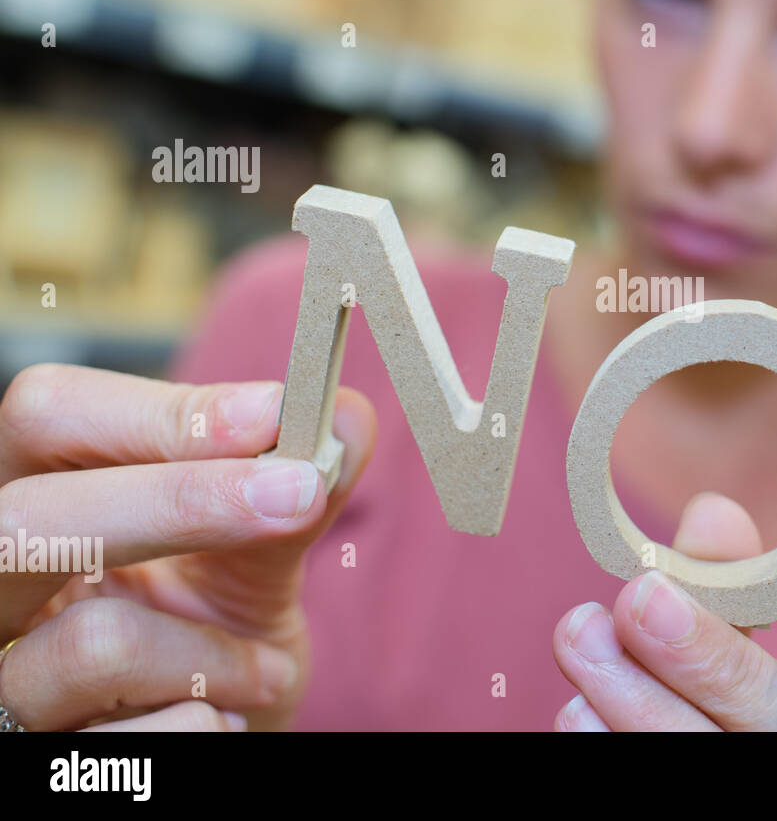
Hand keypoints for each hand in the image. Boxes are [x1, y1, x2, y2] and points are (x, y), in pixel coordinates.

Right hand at [0, 364, 375, 730]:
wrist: (217, 736)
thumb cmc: (217, 638)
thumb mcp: (256, 559)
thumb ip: (296, 487)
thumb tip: (346, 418)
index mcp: (46, 504)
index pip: (51, 416)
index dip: (159, 412)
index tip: (273, 415)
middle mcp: (1, 587)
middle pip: (29, 518)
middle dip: (182, 503)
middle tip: (299, 497)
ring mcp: (4, 681)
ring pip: (95, 642)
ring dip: (218, 653)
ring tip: (265, 669)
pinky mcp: (33, 761)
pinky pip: (133, 740)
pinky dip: (212, 723)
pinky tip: (226, 719)